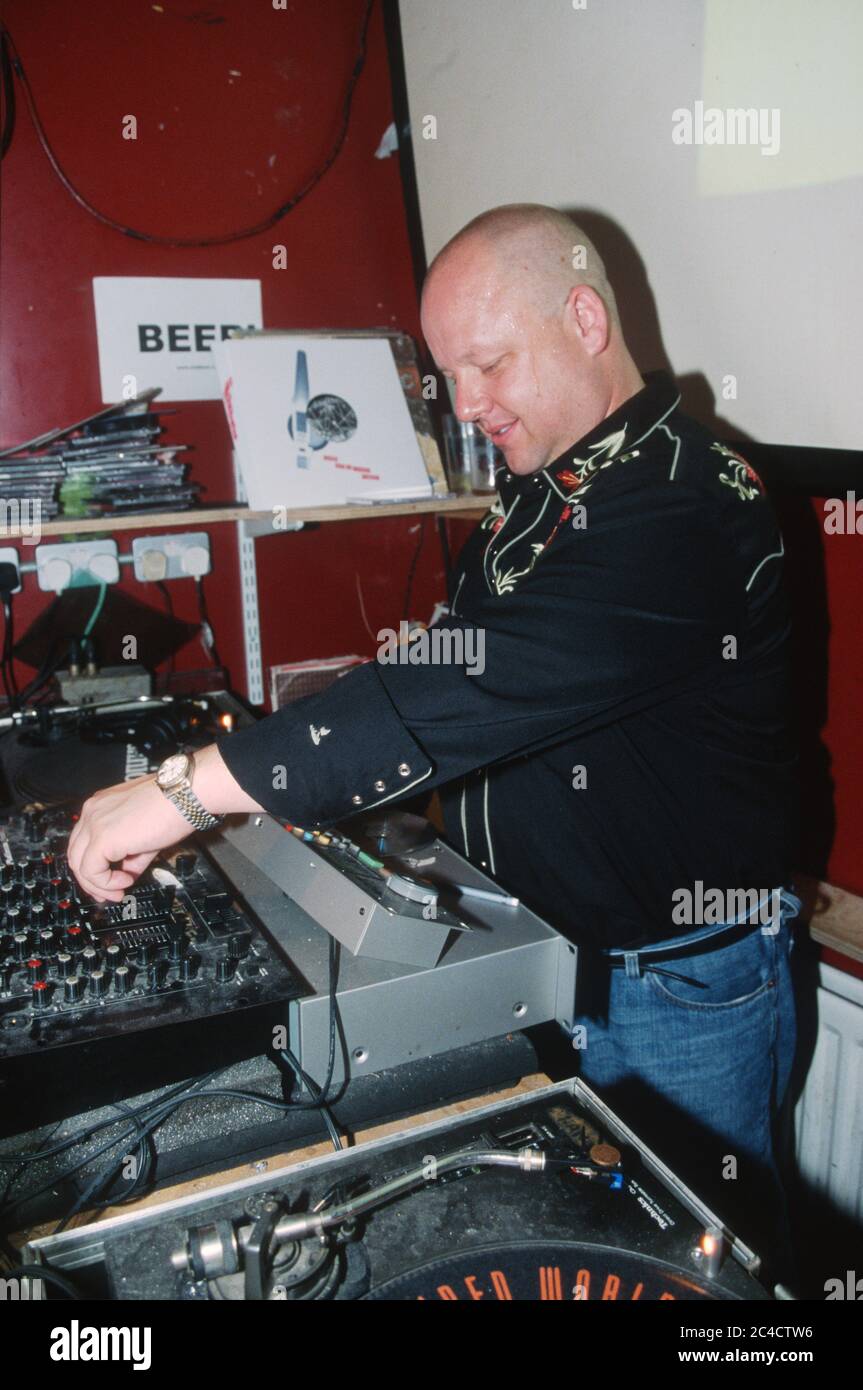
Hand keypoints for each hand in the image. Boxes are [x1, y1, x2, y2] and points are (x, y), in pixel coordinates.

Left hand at [66, 774, 193, 902]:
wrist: (187, 795)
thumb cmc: (174, 805)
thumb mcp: (145, 832)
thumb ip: (131, 853)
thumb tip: (129, 871)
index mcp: (102, 806)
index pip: (84, 841)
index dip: (94, 866)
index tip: (109, 882)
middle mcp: (93, 811)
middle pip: (76, 854)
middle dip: (91, 880)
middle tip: (108, 894)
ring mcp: (95, 823)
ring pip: (78, 865)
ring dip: (98, 885)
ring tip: (121, 889)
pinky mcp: (102, 837)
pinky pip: (91, 871)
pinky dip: (106, 883)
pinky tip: (125, 880)